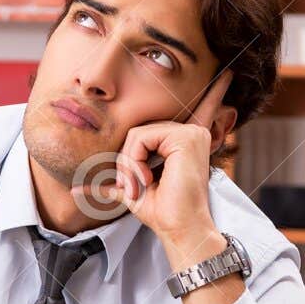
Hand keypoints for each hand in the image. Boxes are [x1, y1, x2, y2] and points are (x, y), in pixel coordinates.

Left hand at [76, 69, 233, 245]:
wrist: (179, 229)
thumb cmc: (161, 211)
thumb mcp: (131, 189)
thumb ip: (110, 181)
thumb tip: (76, 189)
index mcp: (183, 142)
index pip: (190, 111)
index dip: (212, 93)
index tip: (228, 74)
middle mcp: (191, 133)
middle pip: (139, 131)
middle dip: (128, 162)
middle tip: (136, 188)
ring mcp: (191, 133)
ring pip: (137, 135)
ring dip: (129, 165)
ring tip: (140, 186)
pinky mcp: (187, 137)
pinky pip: (141, 138)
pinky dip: (134, 161)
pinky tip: (147, 178)